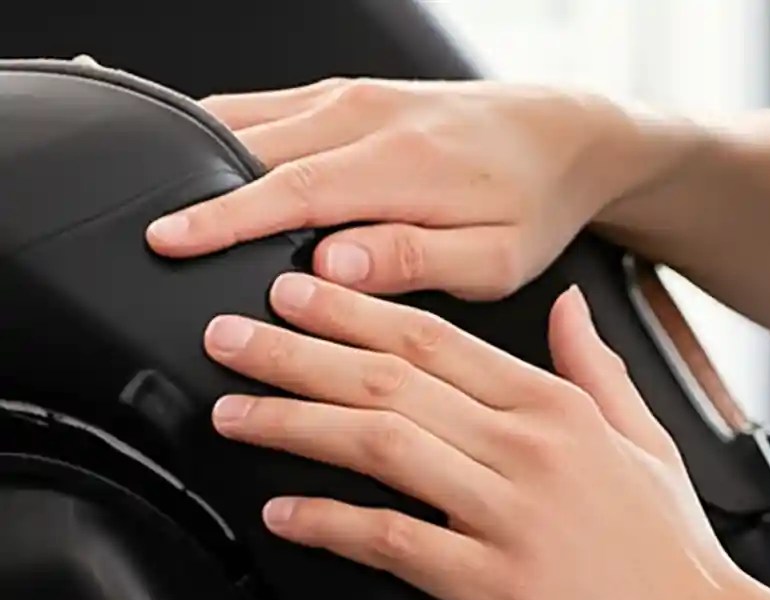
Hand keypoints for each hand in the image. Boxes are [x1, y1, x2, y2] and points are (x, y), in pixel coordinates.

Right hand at [148, 78, 634, 298]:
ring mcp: (352, 97)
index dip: (223, 218)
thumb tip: (331, 266)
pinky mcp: (347, 94)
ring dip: (198, 158)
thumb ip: (413, 258)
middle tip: (139, 234)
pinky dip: (224, 135)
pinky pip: (267, 108)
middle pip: (253, 147)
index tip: (167, 241)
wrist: (562, 135)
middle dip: (190, 190)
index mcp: (402, 164)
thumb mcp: (495, 257)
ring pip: (249, 119)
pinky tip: (201, 164)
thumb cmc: (534, 203)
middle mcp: (367, 117)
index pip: (292, 191)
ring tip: (158, 205)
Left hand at [202, 273, 769, 599]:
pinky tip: (283, 511)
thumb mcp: (649, 443)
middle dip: (299, 350)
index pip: (437, 342)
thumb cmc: (675, 559)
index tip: (297, 291)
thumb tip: (568, 307)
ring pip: (380, 445)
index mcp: (561, 410)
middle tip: (233, 333)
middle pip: (391, 381)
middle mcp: (531, 450)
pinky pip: (392, 541)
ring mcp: (510, 516)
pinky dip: (329, 523)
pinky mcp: (493, 586)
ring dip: (294, 422)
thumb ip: (599, 369)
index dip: (355, 311)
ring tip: (235, 409)